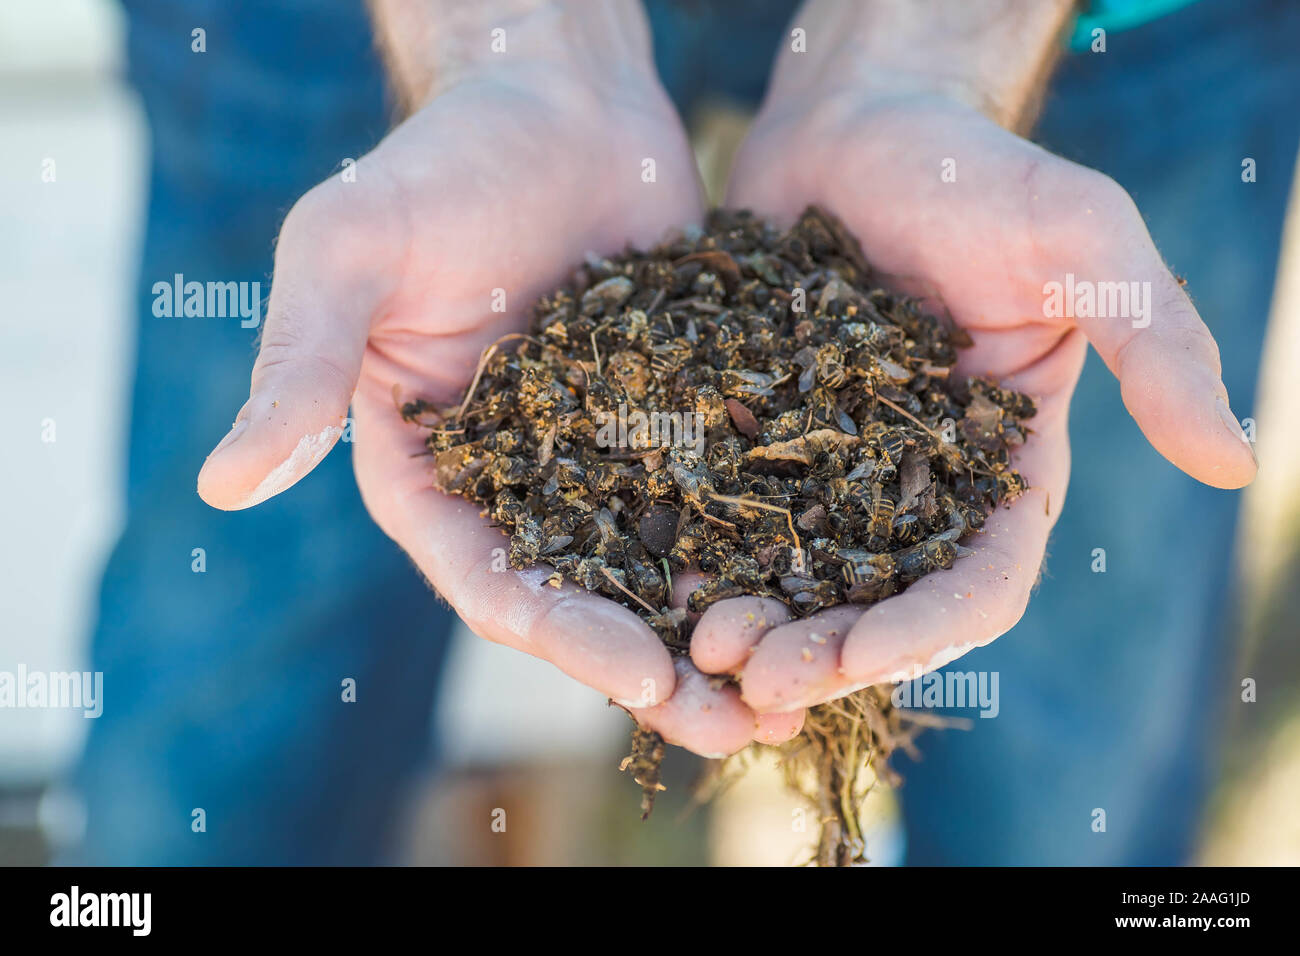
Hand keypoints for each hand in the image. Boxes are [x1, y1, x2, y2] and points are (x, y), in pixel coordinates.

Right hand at [195, 6, 775, 755]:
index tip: (642, 673)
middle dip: (655, 667)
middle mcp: (515, 480)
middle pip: (585, 597)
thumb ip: (300, 366)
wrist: (554, 100)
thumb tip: (222, 486)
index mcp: (429, 468)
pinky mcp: (671, 421)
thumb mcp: (349, 253)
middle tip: (737, 729)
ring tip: (796, 692)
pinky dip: (764, 544)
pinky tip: (831, 583)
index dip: (562, 632)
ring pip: (661, 563)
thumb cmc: (438, 162)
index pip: (489, 576)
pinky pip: (721, 493)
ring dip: (720, 630)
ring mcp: (599, 455)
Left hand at [700, 81, 1255, 713]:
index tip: (857, 656)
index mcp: (1001, 465)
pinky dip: (698, 553)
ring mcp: (831, 467)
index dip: (926, 631)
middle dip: (824, 650)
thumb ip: (1155, 341)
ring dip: (756, 624)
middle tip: (755, 675)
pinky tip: (652, 580)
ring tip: (701, 646)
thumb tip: (1233, 461)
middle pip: (877, 603)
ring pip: (796, 577)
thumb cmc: (980, 171)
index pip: (979, 582)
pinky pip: (726, 511)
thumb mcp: (1082, 239)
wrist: (861, 124)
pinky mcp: (759, 438)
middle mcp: (916, 485)